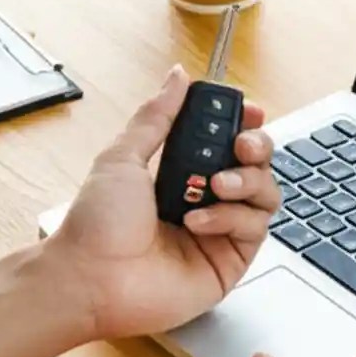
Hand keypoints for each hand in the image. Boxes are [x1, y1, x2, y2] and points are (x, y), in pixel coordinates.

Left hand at [43, 65, 280, 340]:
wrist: (90, 279)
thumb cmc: (96, 224)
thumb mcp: (123, 156)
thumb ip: (157, 115)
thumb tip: (178, 77)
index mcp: (183, 174)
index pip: (229, 143)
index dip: (245, 125)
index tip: (250, 111)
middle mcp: (207, 200)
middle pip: (256, 165)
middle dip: (256, 147)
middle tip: (241, 145)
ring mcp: (220, 232)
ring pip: (265, 194)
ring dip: (246, 180)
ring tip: (214, 185)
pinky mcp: (230, 263)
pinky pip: (254, 228)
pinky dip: (231, 217)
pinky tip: (198, 221)